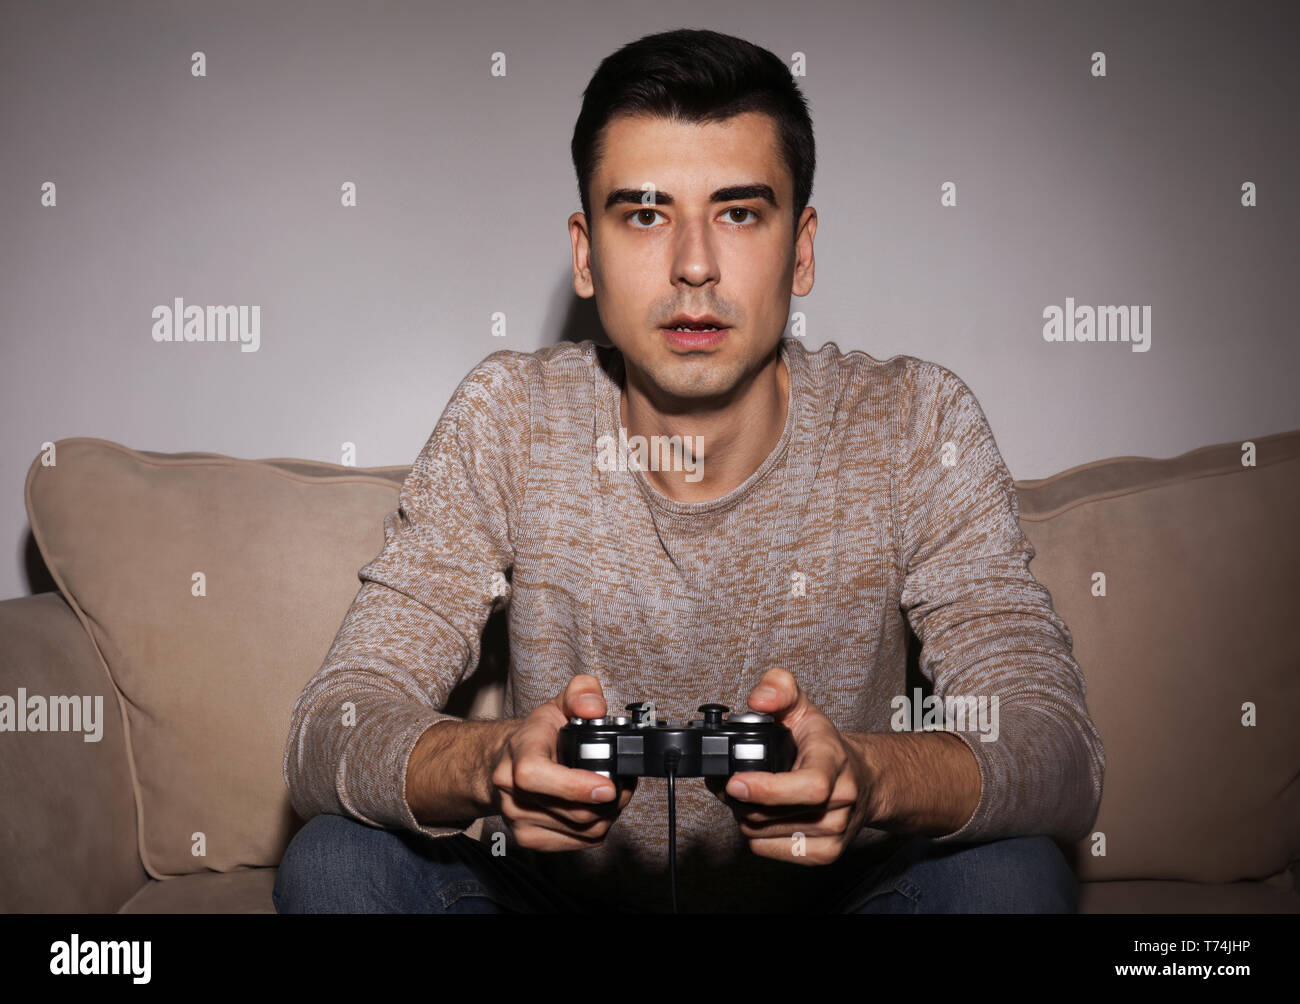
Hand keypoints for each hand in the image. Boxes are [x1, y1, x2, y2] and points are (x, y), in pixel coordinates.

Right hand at [490, 674, 635, 850]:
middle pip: (570, 811)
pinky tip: (597, 807)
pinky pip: (578, 842)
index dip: (574, 786)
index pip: (534, 775)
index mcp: (517, 753)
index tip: (608, 786)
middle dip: (610, 800)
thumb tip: (594, 707)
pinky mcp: (530, 839)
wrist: (506, 762)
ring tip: (613, 792)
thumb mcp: (559, 702)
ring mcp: (518, 818)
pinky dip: (597, 827)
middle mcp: (511, 790)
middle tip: (625, 783)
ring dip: (607, 814)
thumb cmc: (537, 736)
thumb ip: (581, 693)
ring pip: (580, 830)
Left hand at [706, 666, 873, 864]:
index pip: (809, 786)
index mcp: (834, 762)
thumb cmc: (826, 746)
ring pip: (762, 834)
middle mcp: (840, 800)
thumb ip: (779, 688)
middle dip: (739, 799)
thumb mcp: (803, 707)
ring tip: (748, 794)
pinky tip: (763, 814)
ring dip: (744, 815)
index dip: (767, 789)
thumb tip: (759, 700)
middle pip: (772, 815)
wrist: (864, 780)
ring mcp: (834, 831)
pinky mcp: (825, 854)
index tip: (736, 782)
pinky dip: (755, 834)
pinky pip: (768, 849)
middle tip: (730, 781)